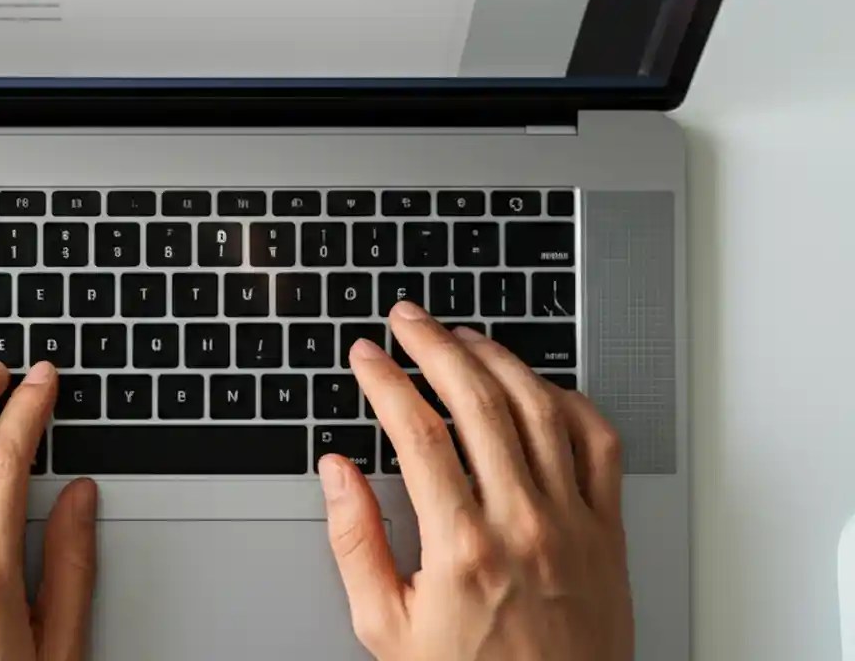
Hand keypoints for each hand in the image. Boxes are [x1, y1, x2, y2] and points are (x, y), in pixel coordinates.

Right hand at [320, 302, 631, 660]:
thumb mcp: (385, 627)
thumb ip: (354, 541)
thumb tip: (337, 473)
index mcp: (462, 548)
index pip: (416, 431)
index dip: (384, 380)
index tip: (366, 357)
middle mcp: (524, 524)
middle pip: (477, 401)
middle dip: (434, 346)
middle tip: (407, 321)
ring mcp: (574, 523)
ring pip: (539, 408)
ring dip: (497, 358)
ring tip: (462, 338)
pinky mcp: (609, 532)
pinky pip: (599, 443)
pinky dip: (569, 401)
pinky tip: (538, 387)